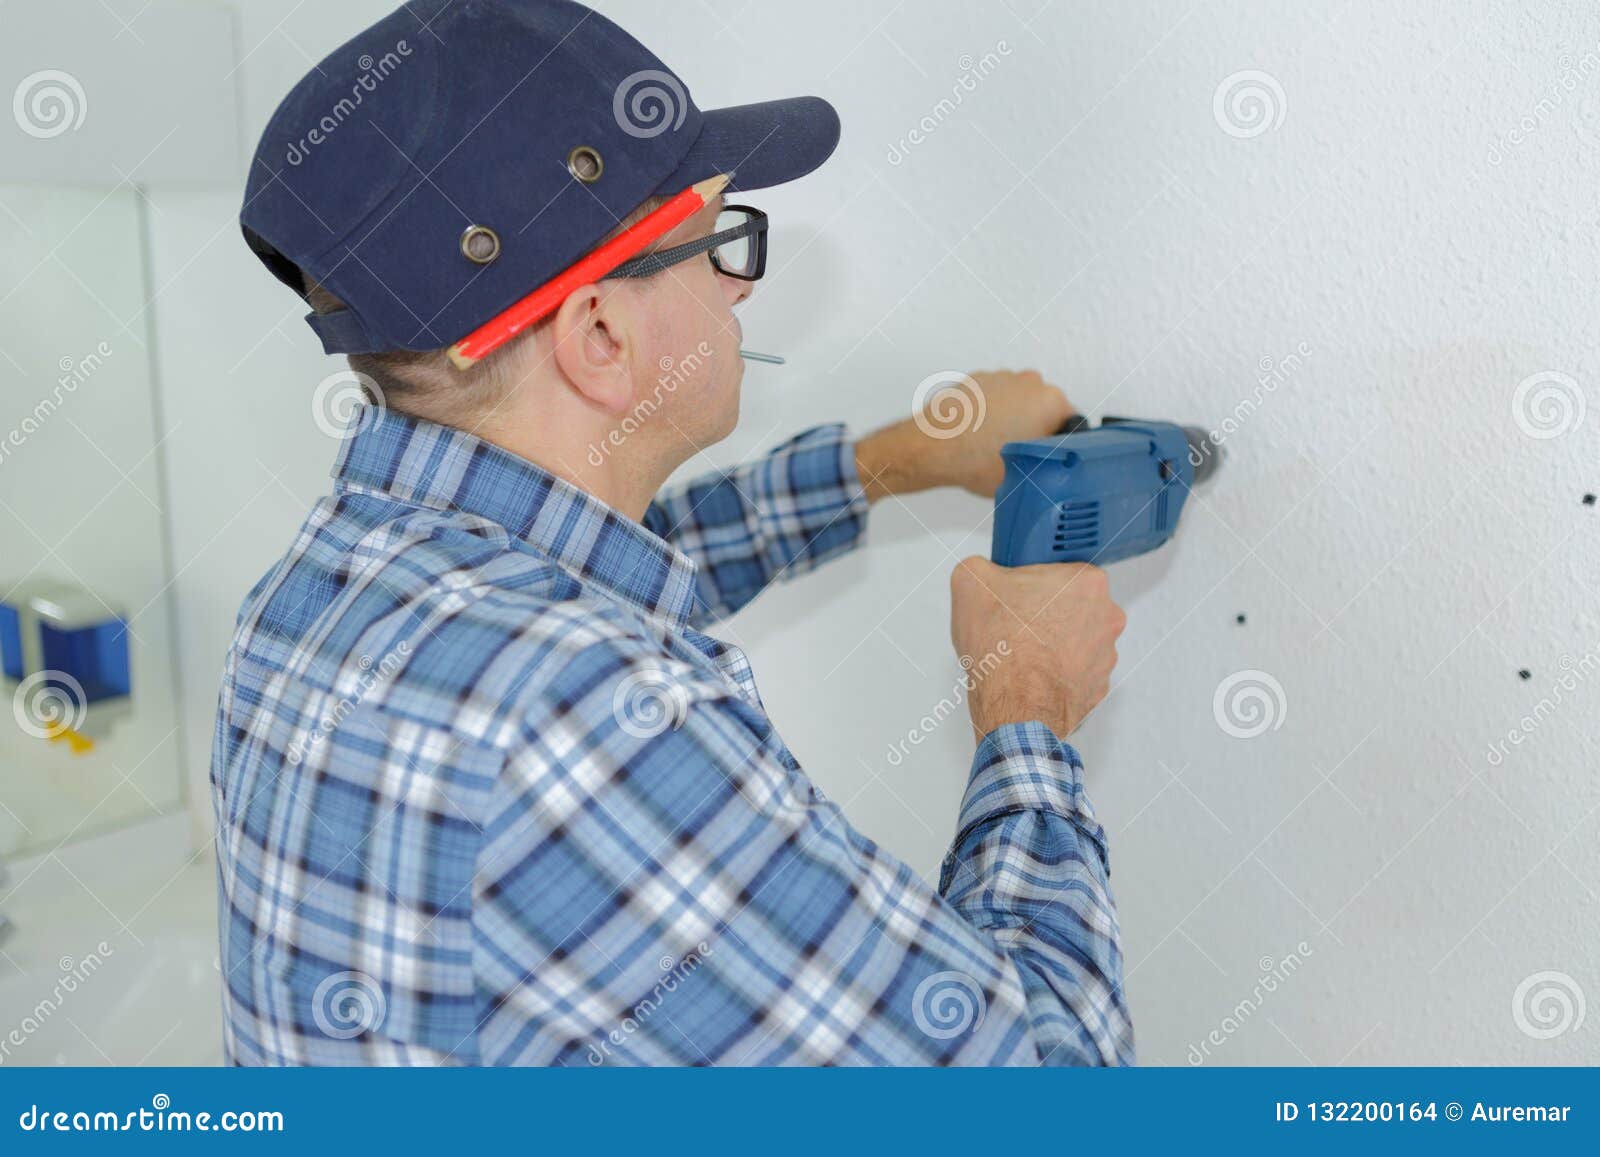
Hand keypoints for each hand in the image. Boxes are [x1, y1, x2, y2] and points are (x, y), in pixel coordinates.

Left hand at [854, 369, 1074, 501]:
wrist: (931, 448)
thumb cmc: (976, 461)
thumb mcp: (1026, 475)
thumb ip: (1048, 463)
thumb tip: (1052, 466)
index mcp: (1050, 401)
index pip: (1070, 423)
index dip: (1059, 444)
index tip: (1048, 456)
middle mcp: (1030, 382)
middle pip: (1044, 408)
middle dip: (1035, 428)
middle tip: (1022, 454)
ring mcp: (1001, 377)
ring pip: (1018, 401)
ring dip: (1012, 418)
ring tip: (994, 446)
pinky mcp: (977, 379)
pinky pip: (994, 397)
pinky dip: (989, 412)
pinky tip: (978, 435)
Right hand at [949, 555, 1124, 741]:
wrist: (1014, 704)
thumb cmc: (1005, 648)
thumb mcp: (971, 583)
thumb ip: (981, 567)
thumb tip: (980, 574)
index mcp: (1086, 582)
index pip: (1061, 571)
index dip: (1035, 582)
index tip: (1019, 592)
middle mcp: (1105, 616)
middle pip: (1072, 604)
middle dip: (1047, 612)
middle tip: (1017, 621)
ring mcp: (1105, 654)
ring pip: (1076, 640)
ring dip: (1055, 644)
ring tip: (1022, 652)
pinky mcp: (1098, 686)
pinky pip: (1076, 672)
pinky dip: (1058, 673)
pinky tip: (1033, 674)